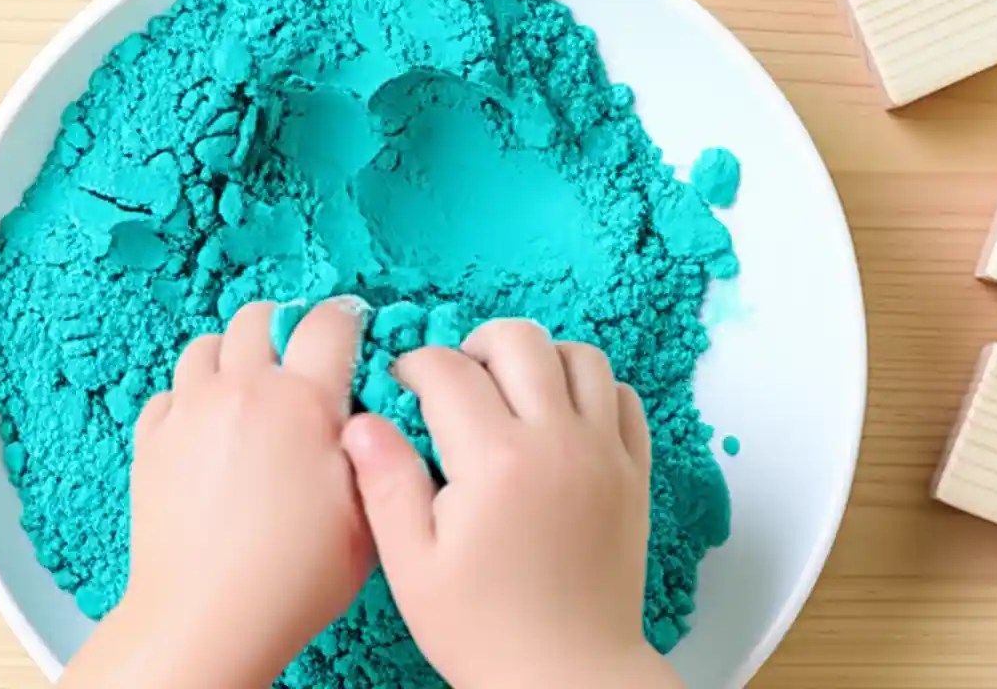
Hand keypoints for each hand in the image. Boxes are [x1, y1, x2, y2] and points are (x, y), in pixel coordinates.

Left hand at [60, 298, 372, 688]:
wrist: (208, 617)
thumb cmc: (297, 576)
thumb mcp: (367, 511)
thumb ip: (373, 447)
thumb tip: (367, 408)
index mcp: (304, 401)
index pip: (329, 321)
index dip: (347, 319)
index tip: (354, 332)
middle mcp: (242, 391)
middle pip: (258, 316)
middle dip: (285, 327)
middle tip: (301, 360)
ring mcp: (189, 412)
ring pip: (206, 346)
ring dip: (233, 356)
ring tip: (252, 390)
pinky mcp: (152, 441)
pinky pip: (169, 392)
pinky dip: (191, 397)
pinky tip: (211, 430)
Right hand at [343, 319, 682, 688]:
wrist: (568, 674)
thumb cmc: (483, 628)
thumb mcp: (412, 565)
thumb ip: (385, 483)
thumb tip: (361, 420)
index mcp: (495, 461)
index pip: (448, 370)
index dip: (415, 365)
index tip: (402, 385)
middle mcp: (557, 442)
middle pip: (521, 340)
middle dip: (476, 344)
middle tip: (455, 381)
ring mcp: (604, 454)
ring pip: (582, 357)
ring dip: (540, 358)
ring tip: (510, 392)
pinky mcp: (634, 473)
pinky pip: (624, 398)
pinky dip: (592, 388)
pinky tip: (561, 417)